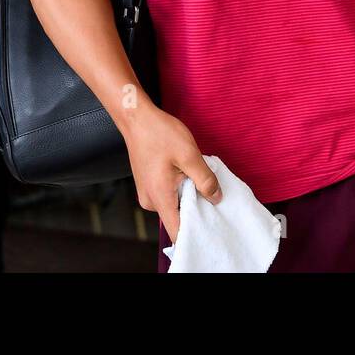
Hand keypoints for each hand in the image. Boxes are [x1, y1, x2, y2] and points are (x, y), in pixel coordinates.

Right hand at [123, 102, 221, 242]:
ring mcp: (147, 194)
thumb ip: (205, 180)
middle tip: (215, 198)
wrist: (137, 119)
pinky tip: (189, 176)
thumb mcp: (190, 155)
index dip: (195, 235)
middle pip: (177, 219)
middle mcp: (150, 201)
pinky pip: (168, 196)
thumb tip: (216, 198)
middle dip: (197, 211)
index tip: (212, 232)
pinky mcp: (149, 186)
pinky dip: (181, 190)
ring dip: (189, 197)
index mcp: (159, 198)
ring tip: (201, 182)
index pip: (176, 231)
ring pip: (174, 205)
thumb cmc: (160, 134)